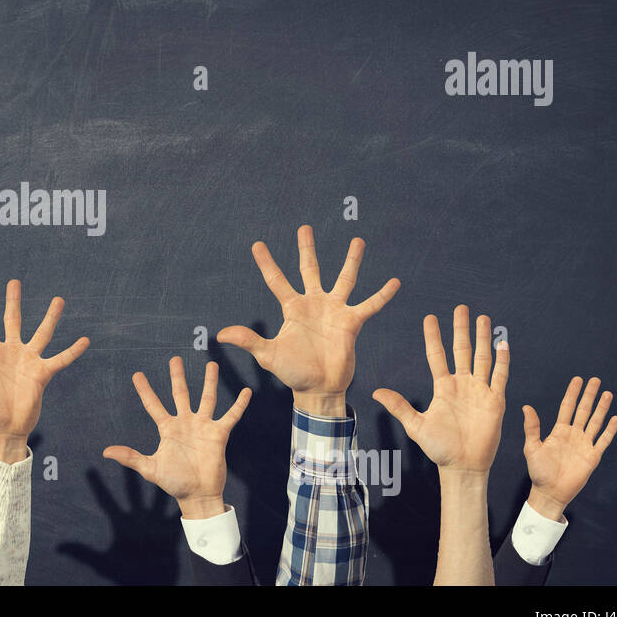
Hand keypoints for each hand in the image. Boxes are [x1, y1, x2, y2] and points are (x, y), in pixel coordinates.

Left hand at [0, 279, 88, 462]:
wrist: (4, 430)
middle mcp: (11, 352)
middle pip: (12, 320)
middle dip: (13, 301)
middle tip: (14, 281)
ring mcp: (28, 361)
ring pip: (41, 333)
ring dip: (50, 317)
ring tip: (58, 299)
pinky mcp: (42, 374)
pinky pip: (60, 359)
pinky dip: (72, 351)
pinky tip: (85, 340)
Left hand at [103, 357, 250, 518]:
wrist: (197, 496)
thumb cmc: (174, 482)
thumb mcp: (150, 468)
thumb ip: (131, 457)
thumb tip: (106, 452)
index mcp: (168, 429)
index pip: (154, 405)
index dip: (145, 390)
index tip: (137, 375)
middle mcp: (185, 423)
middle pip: (180, 393)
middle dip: (177, 376)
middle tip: (174, 358)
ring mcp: (203, 427)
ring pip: (207, 398)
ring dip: (209, 382)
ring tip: (212, 364)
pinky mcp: (219, 434)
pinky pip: (231, 416)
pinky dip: (239, 404)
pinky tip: (246, 391)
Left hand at [217, 225, 398, 416]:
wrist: (318, 389)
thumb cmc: (293, 372)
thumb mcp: (268, 355)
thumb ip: (249, 340)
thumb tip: (221, 334)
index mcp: (292, 309)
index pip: (276, 280)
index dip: (267, 263)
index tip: (257, 244)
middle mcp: (313, 304)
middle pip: (309, 269)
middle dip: (306, 248)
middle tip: (304, 227)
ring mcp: (334, 311)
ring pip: (344, 279)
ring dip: (351, 260)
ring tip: (358, 240)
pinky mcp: (352, 323)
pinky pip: (370, 305)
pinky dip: (382, 295)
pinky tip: (394, 281)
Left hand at [374, 305, 507, 472]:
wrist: (462, 466)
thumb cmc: (439, 448)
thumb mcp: (416, 425)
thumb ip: (399, 406)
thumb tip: (375, 391)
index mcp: (443, 387)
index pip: (437, 355)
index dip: (434, 337)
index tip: (430, 317)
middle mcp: (462, 385)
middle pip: (462, 350)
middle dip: (461, 329)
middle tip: (461, 307)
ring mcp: (480, 391)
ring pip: (482, 358)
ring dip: (483, 338)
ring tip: (482, 318)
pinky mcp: (495, 401)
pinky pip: (500, 377)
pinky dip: (502, 361)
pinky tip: (502, 344)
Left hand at [522, 376, 616, 520]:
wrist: (550, 492)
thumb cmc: (538, 471)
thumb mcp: (532, 447)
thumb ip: (532, 428)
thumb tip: (526, 406)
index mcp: (559, 431)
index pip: (567, 407)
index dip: (572, 393)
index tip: (577, 380)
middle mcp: (573, 435)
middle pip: (584, 410)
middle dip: (589, 395)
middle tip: (596, 380)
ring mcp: (584, 444)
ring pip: (595, 422)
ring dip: (602, 408)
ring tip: (608, 394)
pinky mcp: (593, 456)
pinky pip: (604, 440)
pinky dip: (610, 430)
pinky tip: (615, 418)